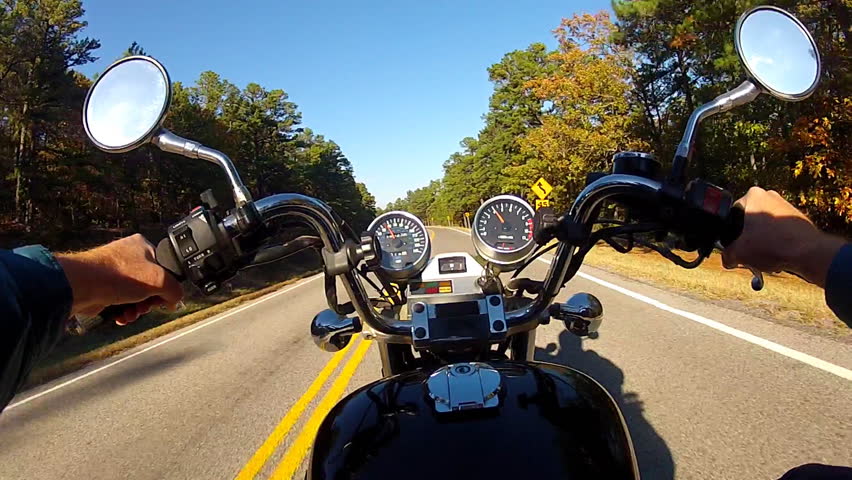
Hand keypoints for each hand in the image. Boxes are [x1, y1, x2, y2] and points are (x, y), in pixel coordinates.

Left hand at [57, 234, 183, 324]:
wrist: (80, 286)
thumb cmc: (117, 276)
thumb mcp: (159, 281)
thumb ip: (176, 290)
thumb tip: (175, 301)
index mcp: (144, 246)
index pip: (165, 268)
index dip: (167, 286)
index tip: (164, 298)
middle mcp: (128, 256)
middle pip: (151, 284)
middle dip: (149, 301)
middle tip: (146, 306)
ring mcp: (115, 271)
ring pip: (136, 295)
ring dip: (137, 308)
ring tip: (131, 313)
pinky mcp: (104, 286)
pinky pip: (121, 301)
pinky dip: (124, 311)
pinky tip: (121, 316)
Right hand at [722, 187, 845, 286]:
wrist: (809, 252)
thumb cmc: (773, 245)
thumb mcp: (739, 253)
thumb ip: (727, 254)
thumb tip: (728, 259)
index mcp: (753, 195)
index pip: (731, 214)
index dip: (730, 234)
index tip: (733, 247)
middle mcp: (770, 195)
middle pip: (749, 220)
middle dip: (747, 238)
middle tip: (748, 253)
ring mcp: (785, 205)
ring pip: (764, 227)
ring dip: (761, 242)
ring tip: (763, 257)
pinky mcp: (797, 217)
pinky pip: (779, 230)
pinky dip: (775, 242)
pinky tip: (776, 255)